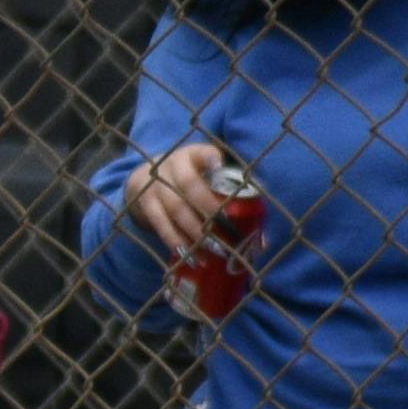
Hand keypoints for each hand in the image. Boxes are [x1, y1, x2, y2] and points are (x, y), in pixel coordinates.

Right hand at [119, 140, 243, 263]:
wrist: (145, 179)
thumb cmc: (188, 180)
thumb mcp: (203, 176)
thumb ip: (230, 195)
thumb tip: (262, 240)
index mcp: (192, 155)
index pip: (202, 153)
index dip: (209, 158)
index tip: (219, 165)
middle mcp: (171, 166)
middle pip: (189, 185)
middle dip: (208, 207)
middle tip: (226, 228)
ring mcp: (155, 185)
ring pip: (175, 208)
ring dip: (194, 230)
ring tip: (213, 249)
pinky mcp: (145, 204)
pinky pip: (160, 224)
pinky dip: (175, 240)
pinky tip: (190, 255)